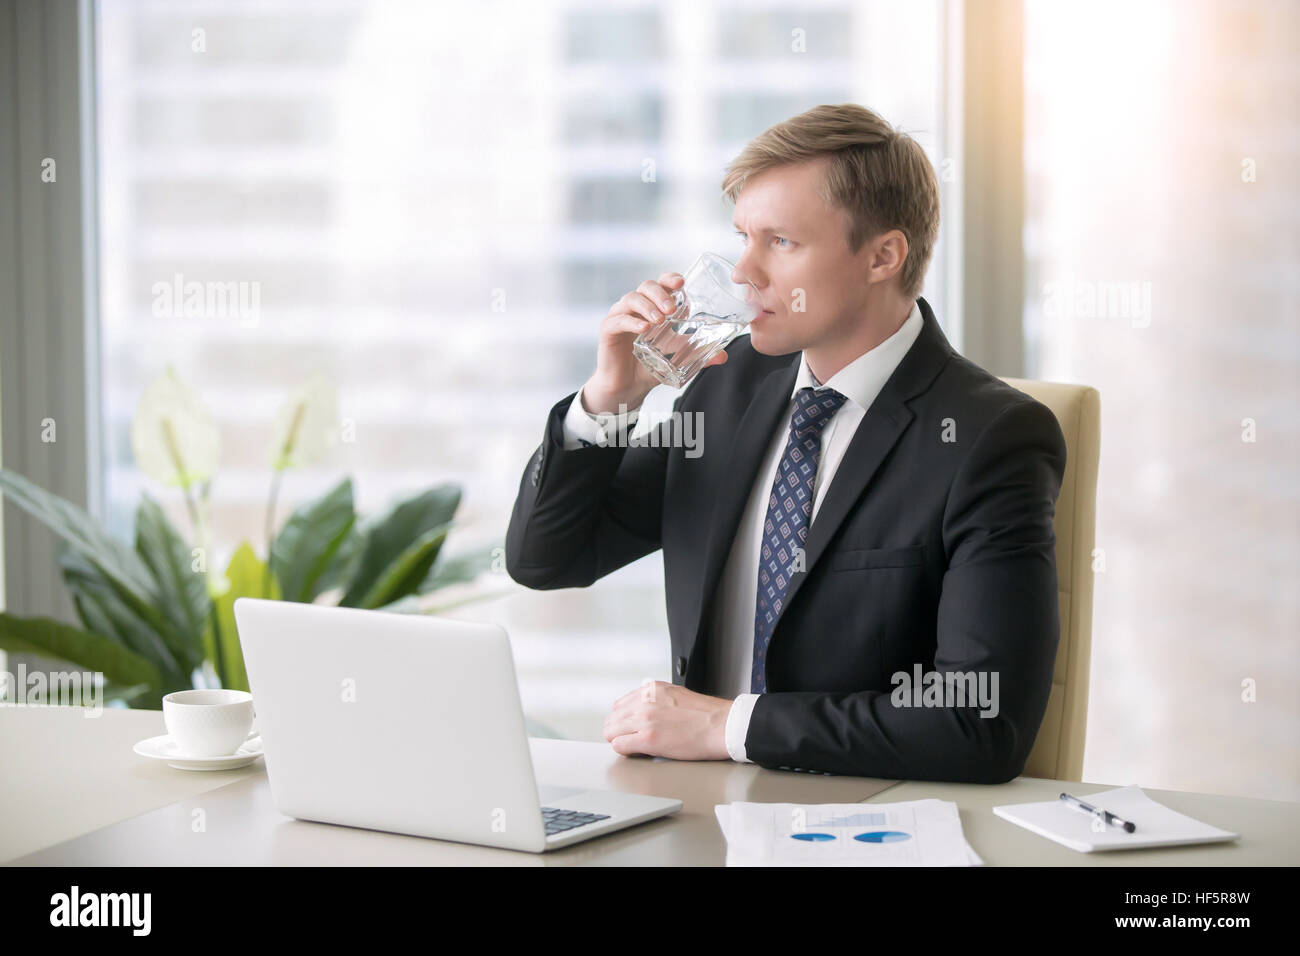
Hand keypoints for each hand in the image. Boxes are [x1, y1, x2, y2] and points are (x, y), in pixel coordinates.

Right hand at [581, 272, 729, 414]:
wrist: (628, 387)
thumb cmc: (650, 365)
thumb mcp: (678, 358)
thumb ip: (699, 355)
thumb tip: (723, 356)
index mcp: (652, 306)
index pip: (661, 283)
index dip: (670, 279)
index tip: (682, 283)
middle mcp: (636, 306)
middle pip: (646, 286)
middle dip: (660, 293)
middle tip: (672, 308)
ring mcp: (620, 316)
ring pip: (631, 299)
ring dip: (647, 306)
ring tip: (660, 320)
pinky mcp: (608, 330)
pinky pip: (618, 319)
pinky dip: (631, 321)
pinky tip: (643, 328)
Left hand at [603, 680, 732, 760]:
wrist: (722, 725)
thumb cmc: (706, 714)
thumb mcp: (676, 694)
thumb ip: (656, 699)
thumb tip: (645, 709)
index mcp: (651, 689)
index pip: (620, 704)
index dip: (623, 718)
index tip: (629, 726)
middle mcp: (644, 701)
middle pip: (613, 718)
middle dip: (618, 730)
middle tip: (627, 739)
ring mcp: (644, 720)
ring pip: (612, 732)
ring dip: (619, 740)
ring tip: (631, 746)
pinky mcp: (648, 739)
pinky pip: (620, 745)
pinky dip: (624, 750)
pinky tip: (636, 752)